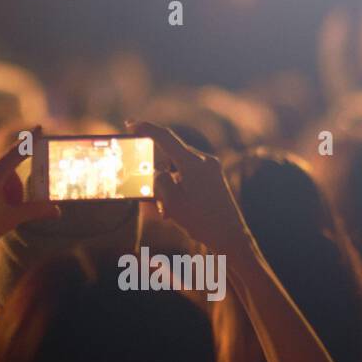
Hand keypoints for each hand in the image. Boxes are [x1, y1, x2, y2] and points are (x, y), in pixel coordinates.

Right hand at [128, 120, 252, 256]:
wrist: (231, 237)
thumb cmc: (201, 221)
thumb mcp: (171, 201)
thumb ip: (159, 180)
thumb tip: (157, 172)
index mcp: (193, 163)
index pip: (165, 138)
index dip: (146, 129)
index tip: (130, 124)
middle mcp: (204, 160)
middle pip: (170, 154)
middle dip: (155, 167)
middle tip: (146, 185)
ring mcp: (211, 168)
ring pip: (178, 166)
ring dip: (167, 181)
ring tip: (164, 207)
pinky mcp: (213, 177)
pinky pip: (188, 173)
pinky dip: (177, 185)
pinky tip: (175, 207)